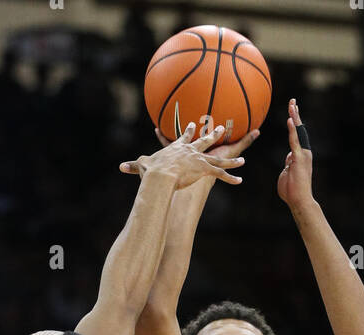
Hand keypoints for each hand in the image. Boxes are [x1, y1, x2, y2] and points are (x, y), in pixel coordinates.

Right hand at [120, 123, 244, 188]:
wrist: (161, 175)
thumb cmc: (151, 171)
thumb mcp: (142, 166)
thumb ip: (134, 166)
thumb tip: (121, 167)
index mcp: (177, 149)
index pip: (184, 138)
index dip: (188, 132)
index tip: (192, 124)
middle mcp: (191, 151)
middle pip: (205, 142)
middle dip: (214, 135)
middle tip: (220, 128)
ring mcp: (199, 159)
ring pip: (218, 159)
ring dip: (231, 162)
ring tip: (243, 162)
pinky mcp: (204, 169)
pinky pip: (221, 174)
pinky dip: (230, 178)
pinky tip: (240, 181)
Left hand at [277, 98, 313, 210]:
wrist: (299, 201)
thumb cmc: (291, 191)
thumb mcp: (287, 173)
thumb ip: (288, 164)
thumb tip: (288, 157)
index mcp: (299, 155)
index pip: (296, 135)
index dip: (294, 123)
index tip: (292, 111)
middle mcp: (303, 152)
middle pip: (299, 129)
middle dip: (296, 114)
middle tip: (292, 101)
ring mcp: (302, 155)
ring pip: (298, 132)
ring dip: (295, 117)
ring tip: (292, 104)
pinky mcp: (299, 159)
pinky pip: (294, 141)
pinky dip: (292, 130)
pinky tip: (290, 119)